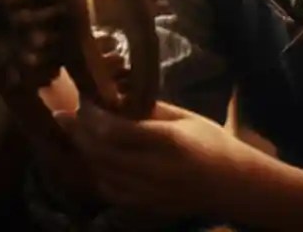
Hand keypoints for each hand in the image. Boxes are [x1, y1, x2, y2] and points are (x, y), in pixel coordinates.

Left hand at [56, 101, 253, 218]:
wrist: (235, 186)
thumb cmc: (213, 144)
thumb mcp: (186, 118)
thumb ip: (151, 109)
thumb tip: (116, 95)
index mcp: (170, 142)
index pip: (117, 131)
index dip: (92, 117)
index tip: (83, 101)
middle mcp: (156, 171)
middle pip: (102, 153)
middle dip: (79, 133)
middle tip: (66, 115)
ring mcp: (150, 194)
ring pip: (101, 173)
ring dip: (83, 152)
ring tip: (75, 133)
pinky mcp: (147, 208)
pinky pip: (110, 191)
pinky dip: (96, 173)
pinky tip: (94, 158)